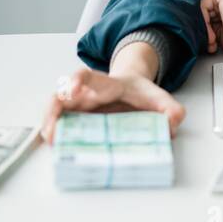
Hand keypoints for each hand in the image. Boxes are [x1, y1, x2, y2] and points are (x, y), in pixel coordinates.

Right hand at [41, 66, 184, 143]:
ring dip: (49, 123)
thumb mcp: (159, 98)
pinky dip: (54, 133)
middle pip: (62, 94)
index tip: (72, 89)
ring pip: (55, 109)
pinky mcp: (76, 117)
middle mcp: (88, 93)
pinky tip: (54, 145)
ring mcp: (79, 105)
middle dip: (53, 110)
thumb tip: (173, 122)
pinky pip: (59, 122)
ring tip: (50, 141)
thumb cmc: (140, 95)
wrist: (133, 88)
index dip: (78, 81)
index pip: (88, 77)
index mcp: (107, 85)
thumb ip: (171, 109)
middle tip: (51, 130)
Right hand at [190, 0, 222, 57]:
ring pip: (201, 22)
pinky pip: (205, 33)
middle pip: (199, 8)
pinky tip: (213, 44)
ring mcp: (219, 17)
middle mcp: (220, 3)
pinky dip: (208, 39)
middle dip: (203, 21)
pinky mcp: (218, 31)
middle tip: (210, 29)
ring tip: (213, 39)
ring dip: (205, 32)